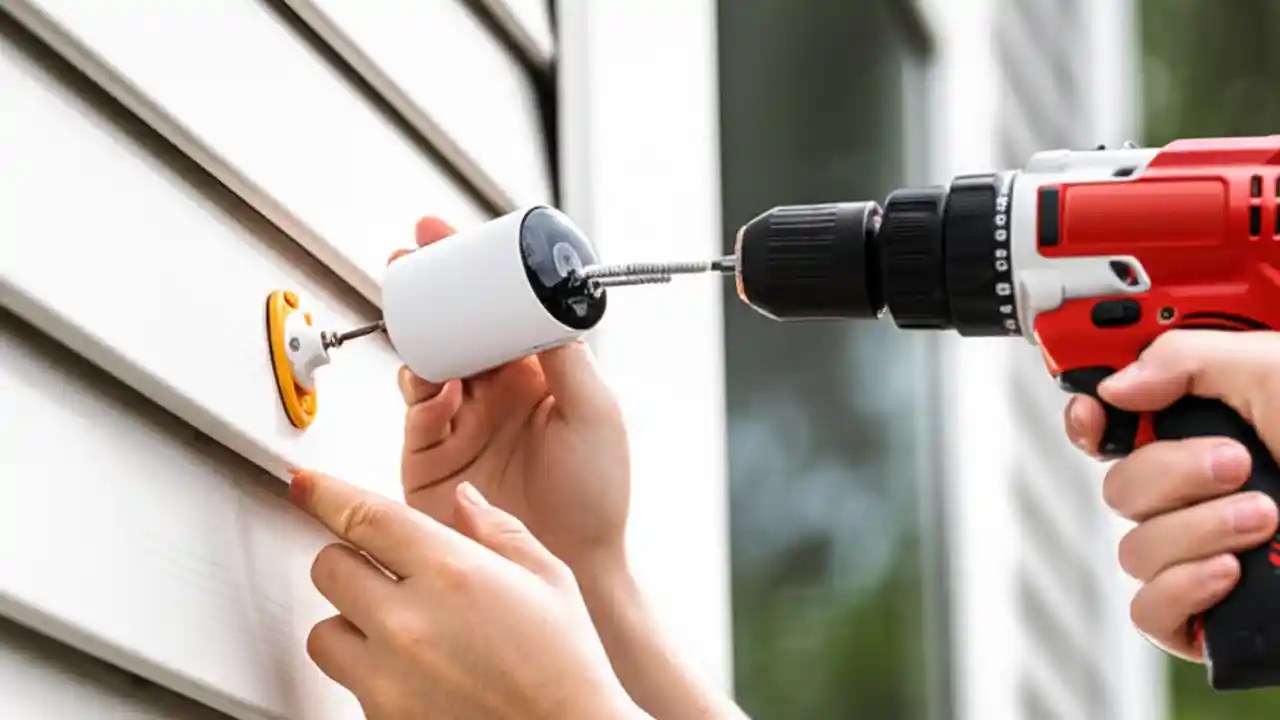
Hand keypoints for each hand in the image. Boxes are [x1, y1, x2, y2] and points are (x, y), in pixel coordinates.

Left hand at [292, 469, 647, 718]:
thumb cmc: (569, 671)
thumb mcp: (551, 582)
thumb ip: (500, 531)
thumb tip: (463, 498)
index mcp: (454, 573)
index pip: (364, 517)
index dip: (325, 494)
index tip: (306, 485)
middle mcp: (410, 622)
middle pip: (328, 568)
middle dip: (352, 562)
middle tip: (386, 574)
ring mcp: (387, 677)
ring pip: (323, 631)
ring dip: (350, 623)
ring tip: (397, 631)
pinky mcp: (380, 719)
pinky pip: (347, 682)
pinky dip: (369, 671)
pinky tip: (416, 673)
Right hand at [388, 217, 629, 570]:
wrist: (572, 560)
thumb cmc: (596, 496)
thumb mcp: (595, 414)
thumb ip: (567, 359)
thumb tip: (543, 306)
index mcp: (534, 373)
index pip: (497, 311)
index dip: (474, 275)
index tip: (454, 240)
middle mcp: (494, 392)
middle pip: (452, 328)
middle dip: (428, 291)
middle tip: (412, 260)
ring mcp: (460, 420)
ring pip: (426, 362)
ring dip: (418, 336)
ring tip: (422, 323)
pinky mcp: (432, 454)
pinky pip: (416, 411)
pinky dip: (420, 390)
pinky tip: (435, 386)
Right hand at [1063, 330, 1279, 660]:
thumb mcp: (1275, 369)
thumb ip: (1186, 359)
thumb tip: (1118, 384)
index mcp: (1203, 430)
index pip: (1110, 428)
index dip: (1090, 421)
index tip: (1103, 417)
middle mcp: (1195, 493)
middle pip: (1117, 489)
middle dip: (1173, 474)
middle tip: (1242, 463)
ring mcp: (1200, 553)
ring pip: (1133, 548)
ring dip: (1195, 530)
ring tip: (1267, 518)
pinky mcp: (1211, 611)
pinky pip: (1148, 612)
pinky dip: (1181, 589)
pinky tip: (1232, 570)